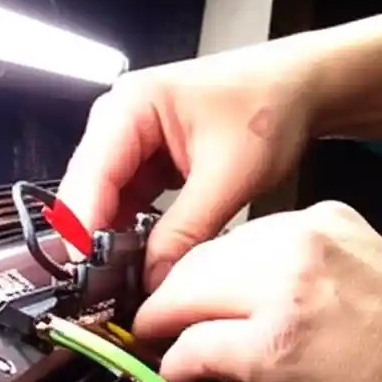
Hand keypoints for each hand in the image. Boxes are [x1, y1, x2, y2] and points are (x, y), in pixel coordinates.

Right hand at [57, 40, 317, 289]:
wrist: (299, 89)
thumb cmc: (270, 106)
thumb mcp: (229, 176)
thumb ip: (186, 231)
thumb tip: (152, 280)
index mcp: (130, 105)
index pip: (92, 175)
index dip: (82, 228)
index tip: (85, 273)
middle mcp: (119, 120)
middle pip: (88, 190)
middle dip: (91, 240)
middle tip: (99, 293)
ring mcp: (130, 142)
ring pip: (104, 203)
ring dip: (109, 241)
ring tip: (118, 285)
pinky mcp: (146, 163)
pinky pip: (126, 204)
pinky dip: (130, 234)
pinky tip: (138, 264)